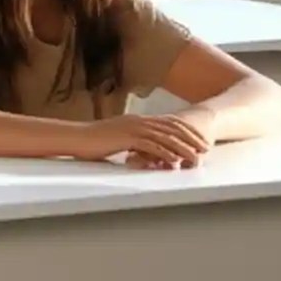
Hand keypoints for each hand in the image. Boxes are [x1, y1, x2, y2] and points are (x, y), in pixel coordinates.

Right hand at [76, 114, 210, 168]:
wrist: (75, 137)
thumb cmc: (92, 141)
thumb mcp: (116, 138)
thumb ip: (132, 141)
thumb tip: (142, 150)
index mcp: (136, 120)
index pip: (167, 122)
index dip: (185, 131)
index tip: (198, 140)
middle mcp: (137, 121)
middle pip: (171, 127)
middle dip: (190, 138)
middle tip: (205, 148)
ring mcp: (132, 128)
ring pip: (165, 137)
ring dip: (183, 148)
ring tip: (196, 157)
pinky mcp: (126, 138)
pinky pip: (151, 145)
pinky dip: (166, 153)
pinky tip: (175, 161)